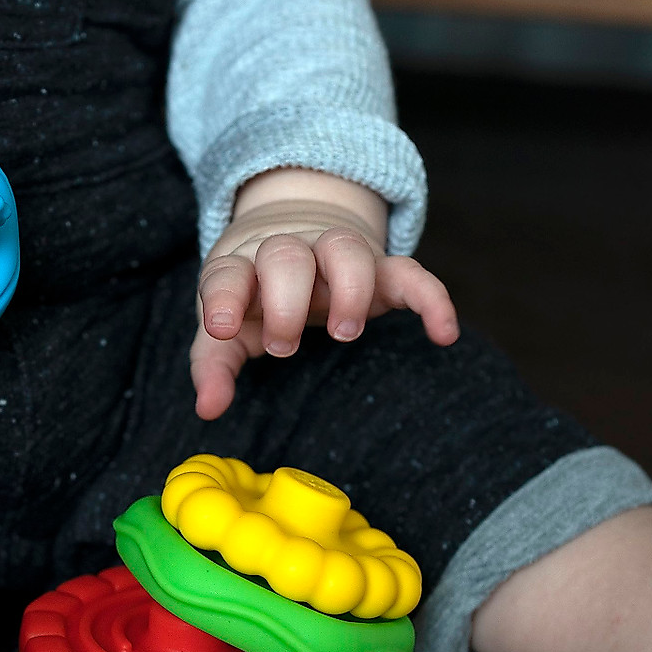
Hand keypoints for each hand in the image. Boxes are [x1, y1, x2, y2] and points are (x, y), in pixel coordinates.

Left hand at [190, 170, 459, 418]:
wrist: (295, 242)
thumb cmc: (253, 298)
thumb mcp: (225, 331)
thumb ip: (213, 367)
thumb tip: (207, 408)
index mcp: (242, 267)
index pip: (228, 273)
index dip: (225, 297)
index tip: (223, 326)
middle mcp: (289, 252)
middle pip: (287, 256)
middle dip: (284, 299)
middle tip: (282, 344)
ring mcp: (336, 255)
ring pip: (347, 250)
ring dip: (348, 289)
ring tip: (343, 332)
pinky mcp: (380, 268)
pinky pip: (411, 273)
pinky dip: (431, 298)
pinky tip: (443, 334)